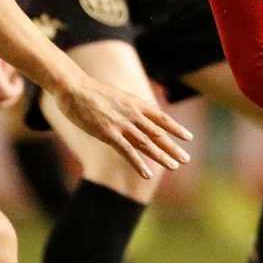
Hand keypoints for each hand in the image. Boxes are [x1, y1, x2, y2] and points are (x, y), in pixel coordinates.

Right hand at [51, 77, 192, 178]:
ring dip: (161, 156)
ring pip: (146, 143)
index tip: (188, 137)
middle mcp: (133, 114)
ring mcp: (121, 124)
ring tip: (174, 166)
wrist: (74, 88)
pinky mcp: (108, 133)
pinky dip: (139, 164)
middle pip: (158, 133)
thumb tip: (140, 111)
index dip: (175, 128)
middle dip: (173, 147)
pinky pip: (127, 151)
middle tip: (186, 159)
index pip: (162, 117)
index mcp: (136, 103)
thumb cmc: (93, 92)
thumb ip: (130, 106)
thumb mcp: (118, 96)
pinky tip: (147, 174)